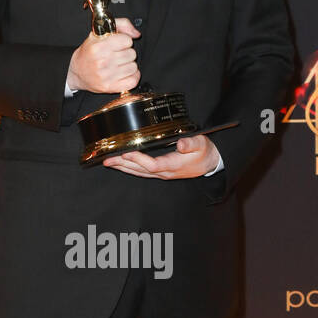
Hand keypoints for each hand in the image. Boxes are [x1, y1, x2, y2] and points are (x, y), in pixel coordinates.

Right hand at [67, 18, 140, 94]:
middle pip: (132, 54)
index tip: (118, 44)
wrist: (77, 72)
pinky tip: (124, 73)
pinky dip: (132, 77)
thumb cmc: (89, 52)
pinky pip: (133, 81)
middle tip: (117, 55)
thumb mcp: (99, 33)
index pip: (127, 40)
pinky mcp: (110, 87)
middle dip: (126, 53)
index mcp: (99, 47)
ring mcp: (107, 76)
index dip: (124, 41)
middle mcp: (103, 61)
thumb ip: (120, 25)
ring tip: (119, 64)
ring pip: (133, 67)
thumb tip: (136, 33)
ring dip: (129, 65)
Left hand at [102, 134, 220, 177]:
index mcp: (173, 165)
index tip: (126, 152)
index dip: (138, 159)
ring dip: (123, 167)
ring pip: (138, 173)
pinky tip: (121, 165)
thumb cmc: (204, 152)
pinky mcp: (160, 172)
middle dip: (123, 164)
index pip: (152, 164)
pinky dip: (129, 168)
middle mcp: (165, 172)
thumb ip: (191, 143)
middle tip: (108, 158)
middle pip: (140, 170)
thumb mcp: (201, 144)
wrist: (209, 163)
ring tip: (108, 162)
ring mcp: (161, 174)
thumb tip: (181, 143)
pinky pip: (141, 172)